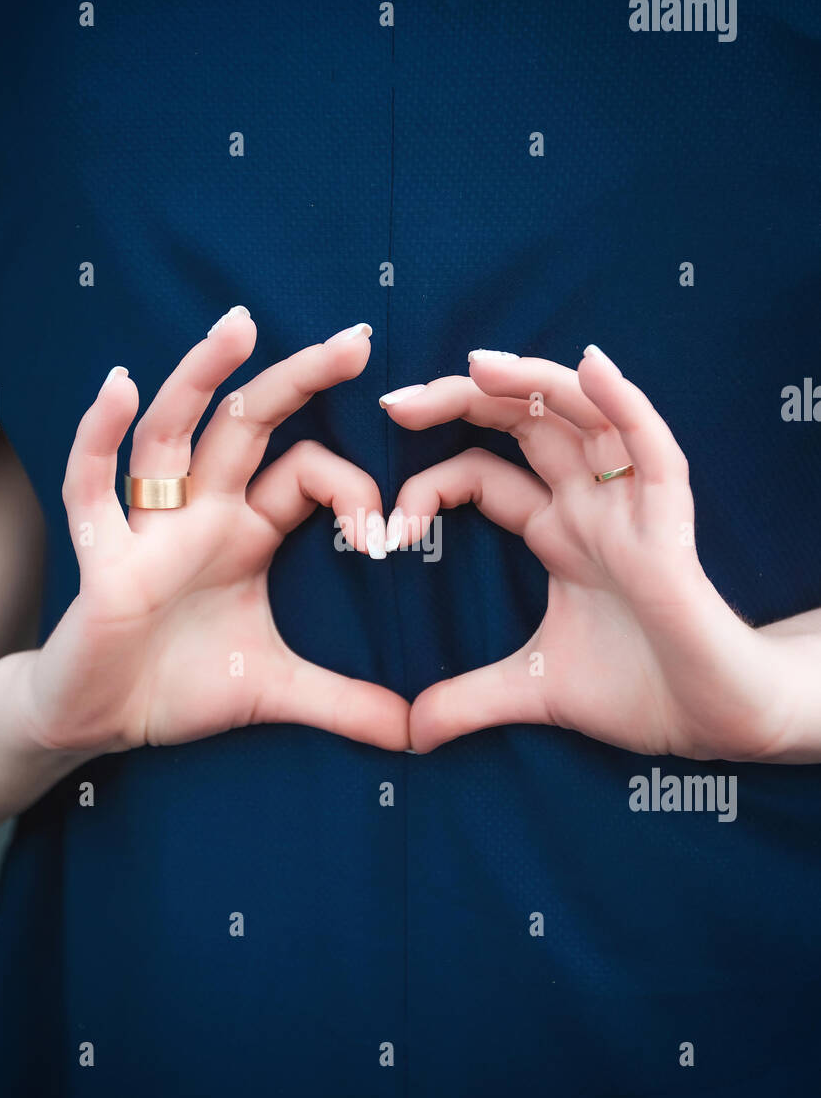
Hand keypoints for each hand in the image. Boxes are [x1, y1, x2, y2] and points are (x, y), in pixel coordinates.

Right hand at [0, 312, 408, 753]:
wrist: (103, 721)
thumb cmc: (182, 685)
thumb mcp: (277, 690)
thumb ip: (344, 703)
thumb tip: (414, 736)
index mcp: (247, 530)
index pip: (307, 473)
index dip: (353, 489)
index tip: (390, 535)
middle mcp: (201, 512)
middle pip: (248, 424)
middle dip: (298, 378)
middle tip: (358, 338)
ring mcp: (148, 527)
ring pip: (172, 433)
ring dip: (202, 377)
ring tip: (241, 325)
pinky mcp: (102, 558)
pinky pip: (92, 489)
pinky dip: (99, 437)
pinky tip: (116, 386)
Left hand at [382, 346, 792, 759]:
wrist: (715, 721)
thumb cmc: (641, 690)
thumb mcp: (534, 689)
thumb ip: (470, 701)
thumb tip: (411, 734)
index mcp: (556, 531)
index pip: (481, 475)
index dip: (429, 483)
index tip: (382, 528)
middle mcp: (590, 506)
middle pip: (523, 423)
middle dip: (461, 400)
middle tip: (394, 400)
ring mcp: (630, 508)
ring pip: (583, 416)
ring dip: (533, 383)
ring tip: (474, 363)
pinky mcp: (671, 526)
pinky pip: (653, 451)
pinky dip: (626, 406)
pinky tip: (591, 370)